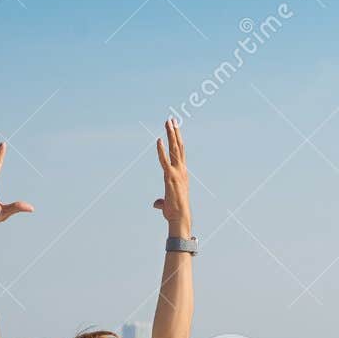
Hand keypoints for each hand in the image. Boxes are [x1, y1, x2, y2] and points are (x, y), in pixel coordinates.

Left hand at [153, 118, 191, 237]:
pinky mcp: (170, 177)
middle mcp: (181, 170)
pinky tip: (158, 140)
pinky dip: (161, 150)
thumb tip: (156, 204)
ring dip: (171, 135)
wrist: (180, 217)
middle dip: (175, 132)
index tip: (175, 129)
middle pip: (179, 147)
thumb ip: (161, 201)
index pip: (180, 153)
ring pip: (174, 149)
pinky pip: (164, 161)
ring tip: (168, 122)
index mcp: (182, 173)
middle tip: (172, 120)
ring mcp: (177, 172)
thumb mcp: (166, 204)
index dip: (177, 140)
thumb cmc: (175, 212)